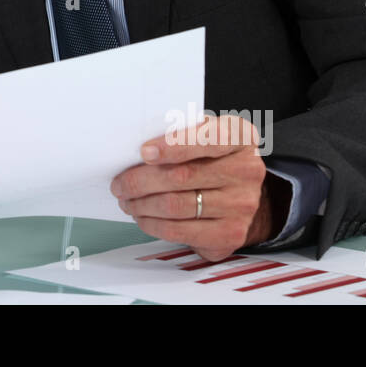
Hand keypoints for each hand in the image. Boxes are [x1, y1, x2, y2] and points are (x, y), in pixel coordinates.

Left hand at [110, 114, 278, 261]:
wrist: (241, 193)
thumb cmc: (214, 157)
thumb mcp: (206, 133)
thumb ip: (181, 132)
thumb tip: (139, 146)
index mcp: (240, 138)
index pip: (209, 139)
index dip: (173, 146)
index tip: (144, 152)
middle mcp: (246, 172)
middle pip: (182, 177)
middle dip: (140, 181)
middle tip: (119, 184)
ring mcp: (241, 206)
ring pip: (176, 206)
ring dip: (141, 205)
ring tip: (127, 200)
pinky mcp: (230, 234)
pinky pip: (180, 231)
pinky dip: (153, 225)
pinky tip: (143, 217)